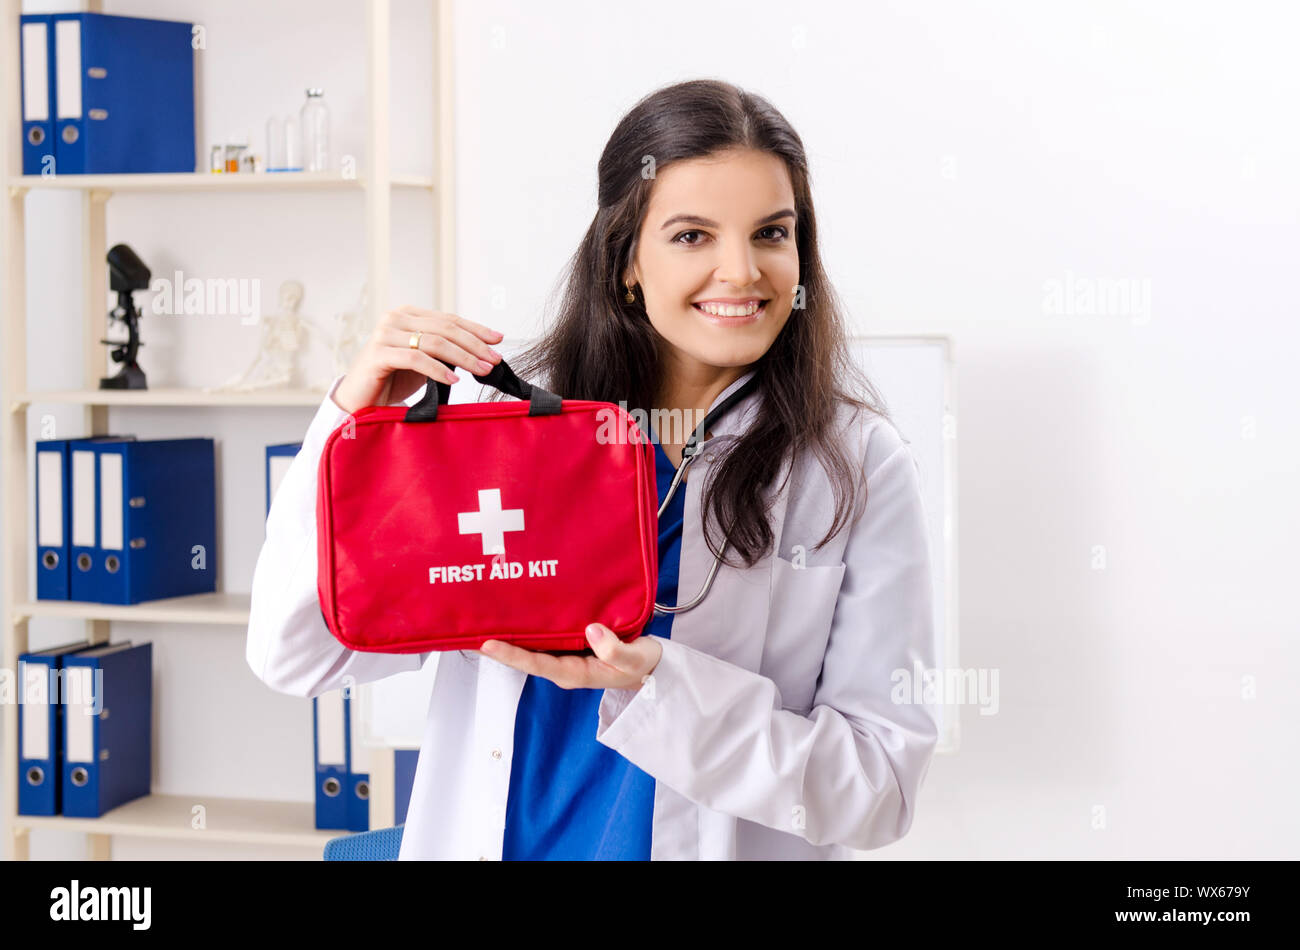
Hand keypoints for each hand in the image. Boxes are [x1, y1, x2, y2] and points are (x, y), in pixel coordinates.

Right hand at [332, 305, 504, 412]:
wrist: (360, 399)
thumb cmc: (393, 379)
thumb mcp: (424, 360)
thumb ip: (444, 350)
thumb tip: (481, 351)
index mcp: (409, 315)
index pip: (449, 319)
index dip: (476, 329)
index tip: (498, 340)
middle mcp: (396, 319)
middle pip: (445, 328)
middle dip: (475, 344)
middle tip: (494, 360)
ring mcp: (385, 334)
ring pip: (434, 342)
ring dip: (463, 357)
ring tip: (481, 370)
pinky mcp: (378, 354)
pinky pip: (416, 359)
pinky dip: (438, 369)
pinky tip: (455, 379)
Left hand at [477, 623, 662, 689]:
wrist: (654, 668)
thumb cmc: (644, 665)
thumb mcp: (635, 659)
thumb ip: (616, 649)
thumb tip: (592, 630)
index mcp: (575, 673)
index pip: (537, 664)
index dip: (511, 654)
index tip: (487, 644)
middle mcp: (563, 666)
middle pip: (525, 656)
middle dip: (498, 645)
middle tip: (469, 628)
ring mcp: (565, 657)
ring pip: (532, 646)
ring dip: (509, 634)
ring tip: (483, 616)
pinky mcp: (570, 646)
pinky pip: (544, 637)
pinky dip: (528, 626)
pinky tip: (515, 611)